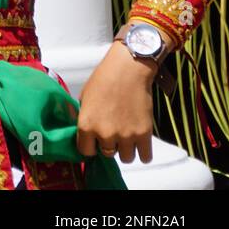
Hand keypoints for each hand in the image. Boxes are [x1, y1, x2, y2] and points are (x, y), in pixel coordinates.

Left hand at [76, 40, 158, 163]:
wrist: (127, 71)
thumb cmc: (104, 80)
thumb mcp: (84, 98)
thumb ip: (84, 119)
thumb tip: (85, 133)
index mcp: (86, 125)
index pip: (85, 152)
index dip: (90, 146)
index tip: (94, 142)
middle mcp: (105, 134)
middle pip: (107, 153)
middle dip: (109, 145)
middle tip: (112, 133)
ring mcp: (126, 135)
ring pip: (126, 157)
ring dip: (125, 149)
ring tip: (126, 136)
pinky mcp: (144, 134)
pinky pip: (145, 157)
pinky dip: (142, 153)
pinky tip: (139, 144)